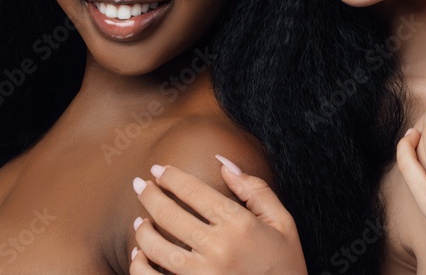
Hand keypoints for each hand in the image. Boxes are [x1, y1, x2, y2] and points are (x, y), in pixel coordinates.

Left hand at [130, 156, 305, 273]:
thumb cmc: (285, 263)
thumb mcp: (282, 221)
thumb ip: (255, 189)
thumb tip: (224, 163)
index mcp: (240, 224)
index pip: (195, 191)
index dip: (171, 177)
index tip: (158, 169)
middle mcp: (219, 248)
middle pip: (170, 215)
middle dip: (150, 195)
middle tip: (140, 185)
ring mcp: (203, 274)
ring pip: (156, 248)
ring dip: (142, 231)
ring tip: (140, 219)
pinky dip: (140, 267)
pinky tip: (140, 254)